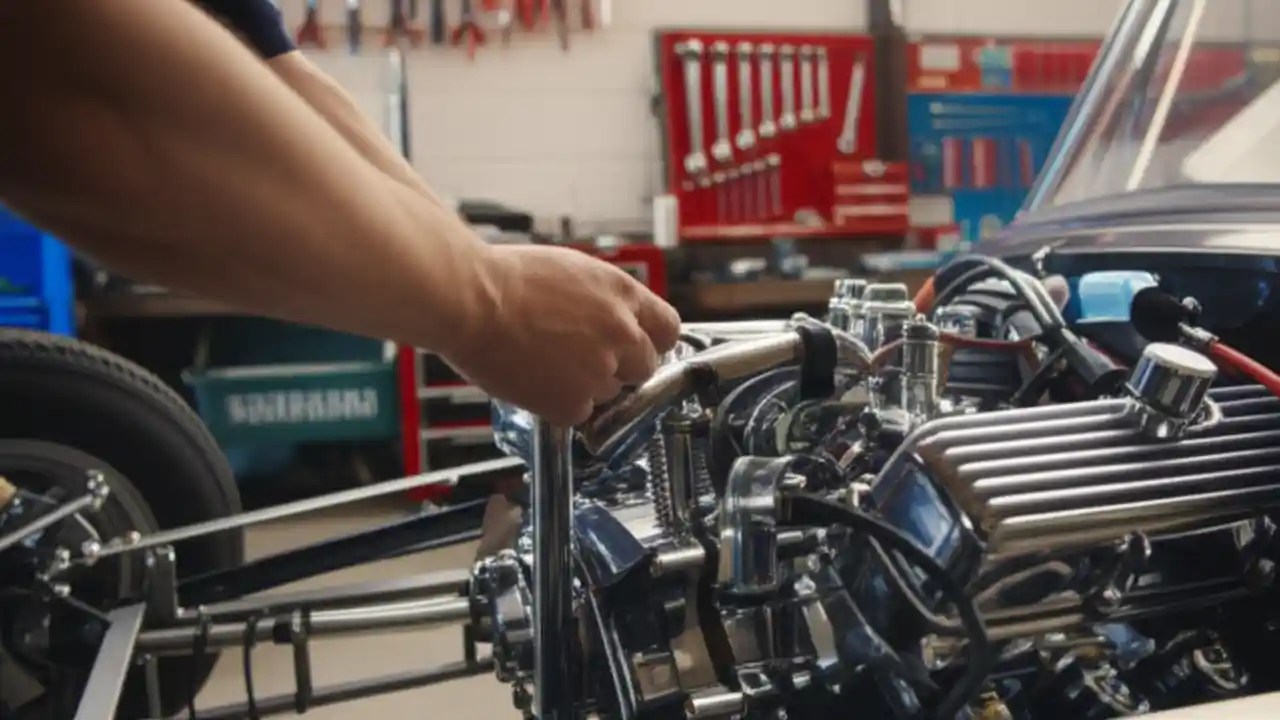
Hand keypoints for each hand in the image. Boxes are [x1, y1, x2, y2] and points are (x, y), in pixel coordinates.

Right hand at [443, 245, 681, 425]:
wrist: (471, 300)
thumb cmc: (505, 279)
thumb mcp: (572, 271)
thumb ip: (603, 300)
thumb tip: (613, 317)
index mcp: (622, 294)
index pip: (668, 328)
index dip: (651, 340)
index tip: (639, 346)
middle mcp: (620, 333)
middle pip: (645, 367)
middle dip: (622, 368)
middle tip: (586, 360)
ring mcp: (600, 371)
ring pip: (610, 393)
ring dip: (587, 386)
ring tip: (548, 365)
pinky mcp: (573, 402)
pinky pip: (580, 414)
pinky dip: (560, 406)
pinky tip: (536, 382)